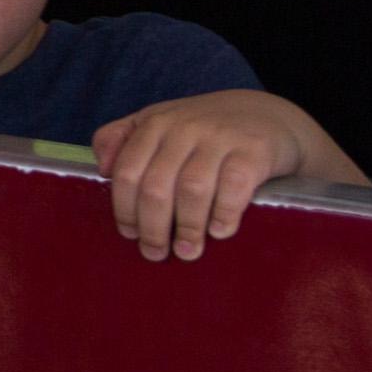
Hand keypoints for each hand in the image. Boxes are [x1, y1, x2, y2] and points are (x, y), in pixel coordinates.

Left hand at [91, 88, 352, 259]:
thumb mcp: (161, 123)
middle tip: (155, 254)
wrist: (269, 117)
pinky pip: (234, 187)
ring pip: (192, 189)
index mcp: (156, 123)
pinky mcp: (255, 150)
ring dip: (187, 228)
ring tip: (187, 252)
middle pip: (156, 186)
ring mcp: (221, 137)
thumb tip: (102, 168)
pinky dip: (224, 214)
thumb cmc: (205, 132)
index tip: (130, 235)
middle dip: (153, 228)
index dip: (124, 209)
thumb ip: (123, 139)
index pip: (128, 171)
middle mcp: (186, 126)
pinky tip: (220, 231)